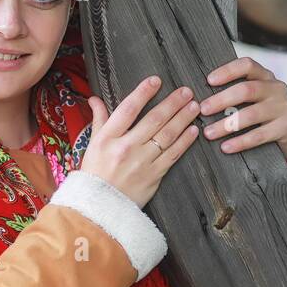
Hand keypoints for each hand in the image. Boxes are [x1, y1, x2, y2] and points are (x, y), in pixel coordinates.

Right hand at [80, 75, 199, 208]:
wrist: (99, 206)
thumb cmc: (95, 173)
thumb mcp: (92, 144)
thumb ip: (99, 120)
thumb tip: (95, 99)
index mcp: (107, 138)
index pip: (127, 109)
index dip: (143, 93)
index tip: (156, 80)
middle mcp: (125, 148)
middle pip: (153, 120)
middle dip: (172, 103)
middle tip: (186, 91)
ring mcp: (141, 162)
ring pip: (167, 136)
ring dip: (183, 118)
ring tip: (194, 106)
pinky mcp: (154, 176)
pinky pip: (173, 154)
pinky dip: (184, 141)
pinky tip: (193, 130)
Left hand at [198, 56, 286, 159]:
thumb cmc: (260, 109)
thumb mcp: (253, 95)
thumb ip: (233, 90)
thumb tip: (197, 97)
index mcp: (264, 76)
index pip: (247, 65)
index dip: (228, 71)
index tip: (208, 80)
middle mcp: (275, 88)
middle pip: (247, 90)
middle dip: (221, 100)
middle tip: (202, 110)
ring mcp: (283, 107)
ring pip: (251, 115)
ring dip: (226, 124)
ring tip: (209, 132)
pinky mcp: (285, 127)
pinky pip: (259, 135)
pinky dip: (240, 142)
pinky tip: (225, 147)